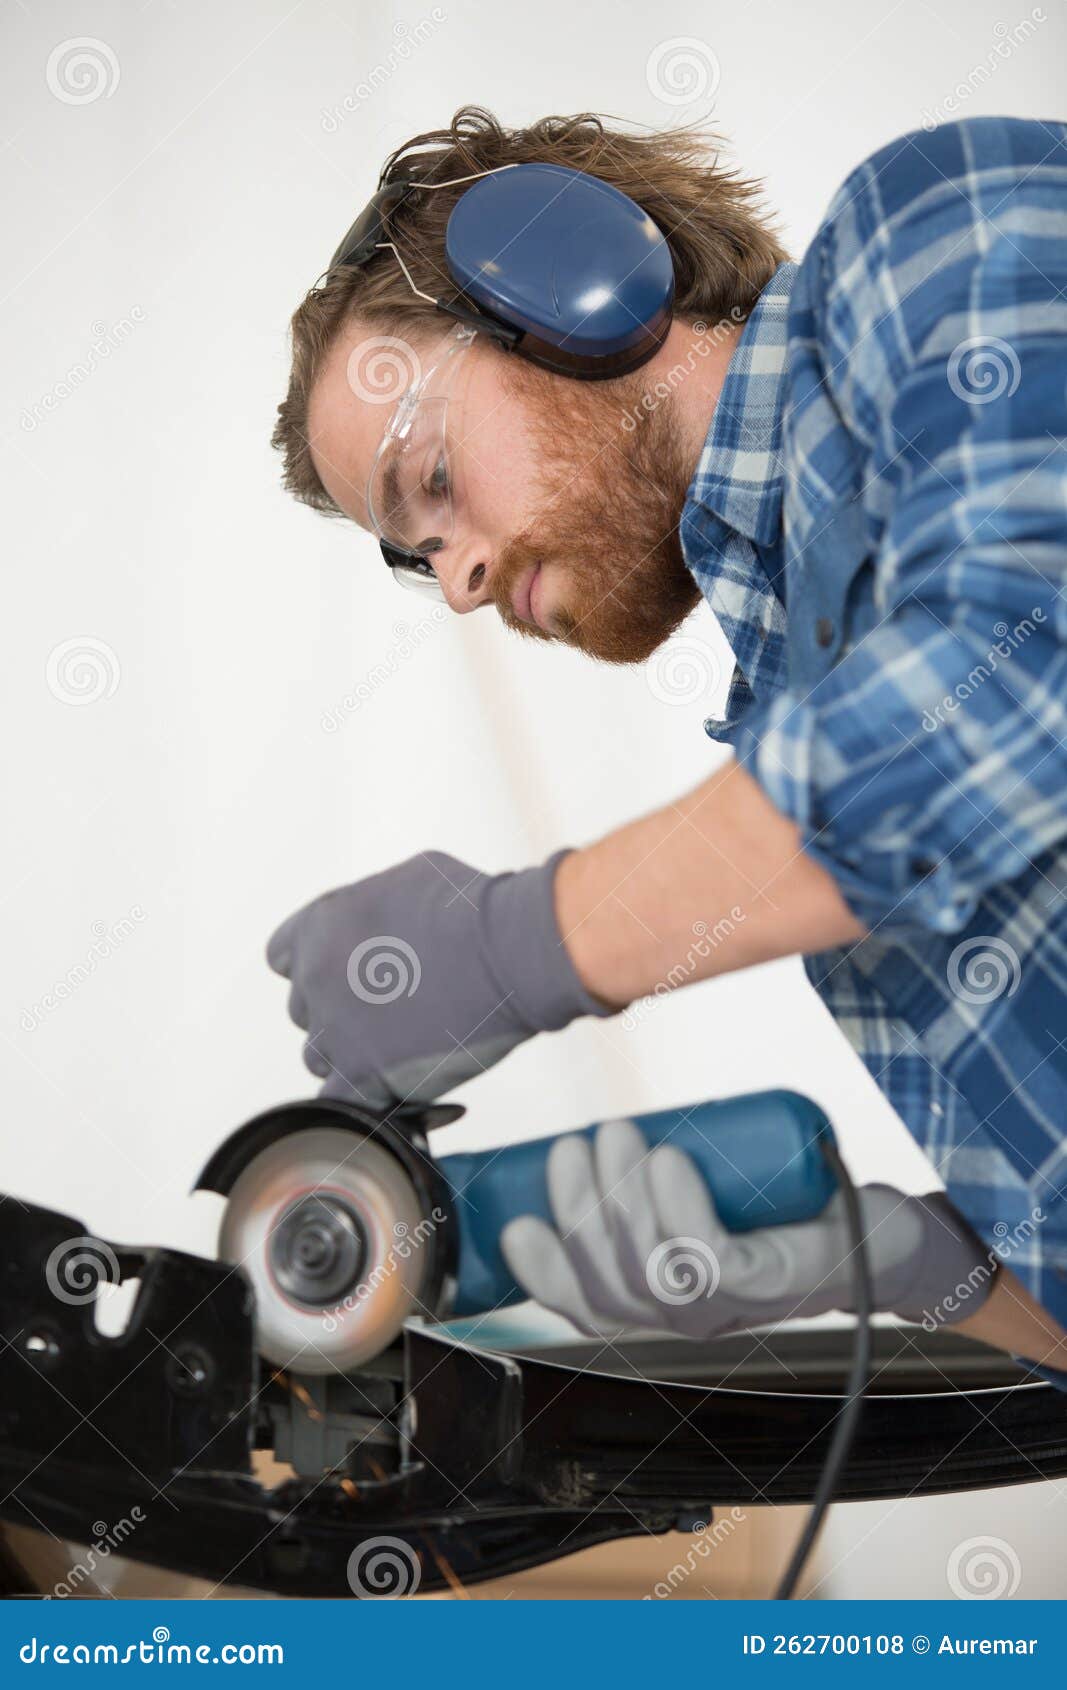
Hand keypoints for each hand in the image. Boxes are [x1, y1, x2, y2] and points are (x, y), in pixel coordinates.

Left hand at [266, 849, 611, 1110]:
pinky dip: (364, 1095)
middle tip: (389, 1009)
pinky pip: (340, 1100)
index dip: (316, 966)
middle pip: (305, 1010)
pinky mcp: (364, 1076)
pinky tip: (393, 1084)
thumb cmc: (471, 910)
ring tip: (400, 1045)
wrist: (509, 952)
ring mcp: (336, 1031)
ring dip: (350, 1054)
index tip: (347, 974)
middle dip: (339, 1011)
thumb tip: (372, 927)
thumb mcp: (404, 881)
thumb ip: (367, 911)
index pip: (283, 957)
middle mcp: (315, 978)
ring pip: (319, 1057)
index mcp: (318, 927)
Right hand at [500, 1119, 991, 1340]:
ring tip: (618, 1133)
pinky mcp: (772, 1279)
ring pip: (648, 1271)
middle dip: (576, 1211)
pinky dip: (677, 1208)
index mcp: (665, 1304)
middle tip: (577, 1142)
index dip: (542, 1275)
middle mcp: (694, 1318)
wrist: (882, 1231)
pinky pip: (706, 1254)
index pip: (587, 1309)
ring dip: (619, 1198)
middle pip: (608, 1288)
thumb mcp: (706, 1200)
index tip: (516, 1222)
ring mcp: (734, 1305)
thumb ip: (653, 1187)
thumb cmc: (786, 1211)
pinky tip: (668, 1160)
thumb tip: (587, 1140)